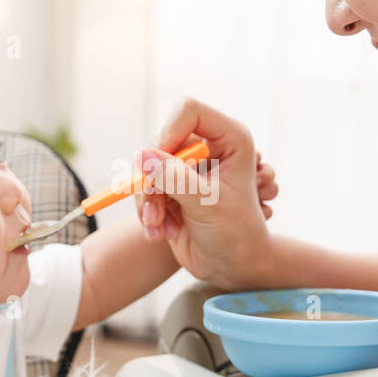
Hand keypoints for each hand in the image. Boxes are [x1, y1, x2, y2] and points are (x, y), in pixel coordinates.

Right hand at [134, 98, 277, 287]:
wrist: (232, 266)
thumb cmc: (235, 233)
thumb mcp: (207, 203)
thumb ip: (175, 177)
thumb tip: (141, 155)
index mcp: (229, 139)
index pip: (188, 110)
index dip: (170, 133)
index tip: (164, 163)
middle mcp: (207, 148)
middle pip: (161, 141)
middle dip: (154, 179)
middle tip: (159, 209)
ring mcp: (187, 168)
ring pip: (147, 168)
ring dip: (148, 201)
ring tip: (160, 228)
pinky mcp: (171, 188)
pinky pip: (144, 189)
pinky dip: (147, 212)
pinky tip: (161, 233)